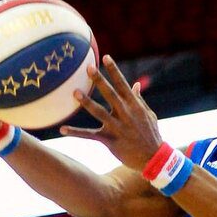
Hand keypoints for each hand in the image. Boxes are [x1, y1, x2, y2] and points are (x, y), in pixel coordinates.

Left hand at [60, 55, 162, 171]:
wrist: (153, 158)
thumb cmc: (151, 135)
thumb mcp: (149, 115)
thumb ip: (139, 100)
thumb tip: (136, 84)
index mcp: (135, 106)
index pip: (123, 84)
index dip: (114, 71)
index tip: (106, 58)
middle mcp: (126, 115)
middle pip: (111, 94)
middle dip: (100, 81)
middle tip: (88, 67)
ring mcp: (118, 128)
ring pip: (100, 113)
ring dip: (87, 102)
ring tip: (75, 92)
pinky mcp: (110, 141)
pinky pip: (90, 135)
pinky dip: (76, 132)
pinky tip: (62, 129)